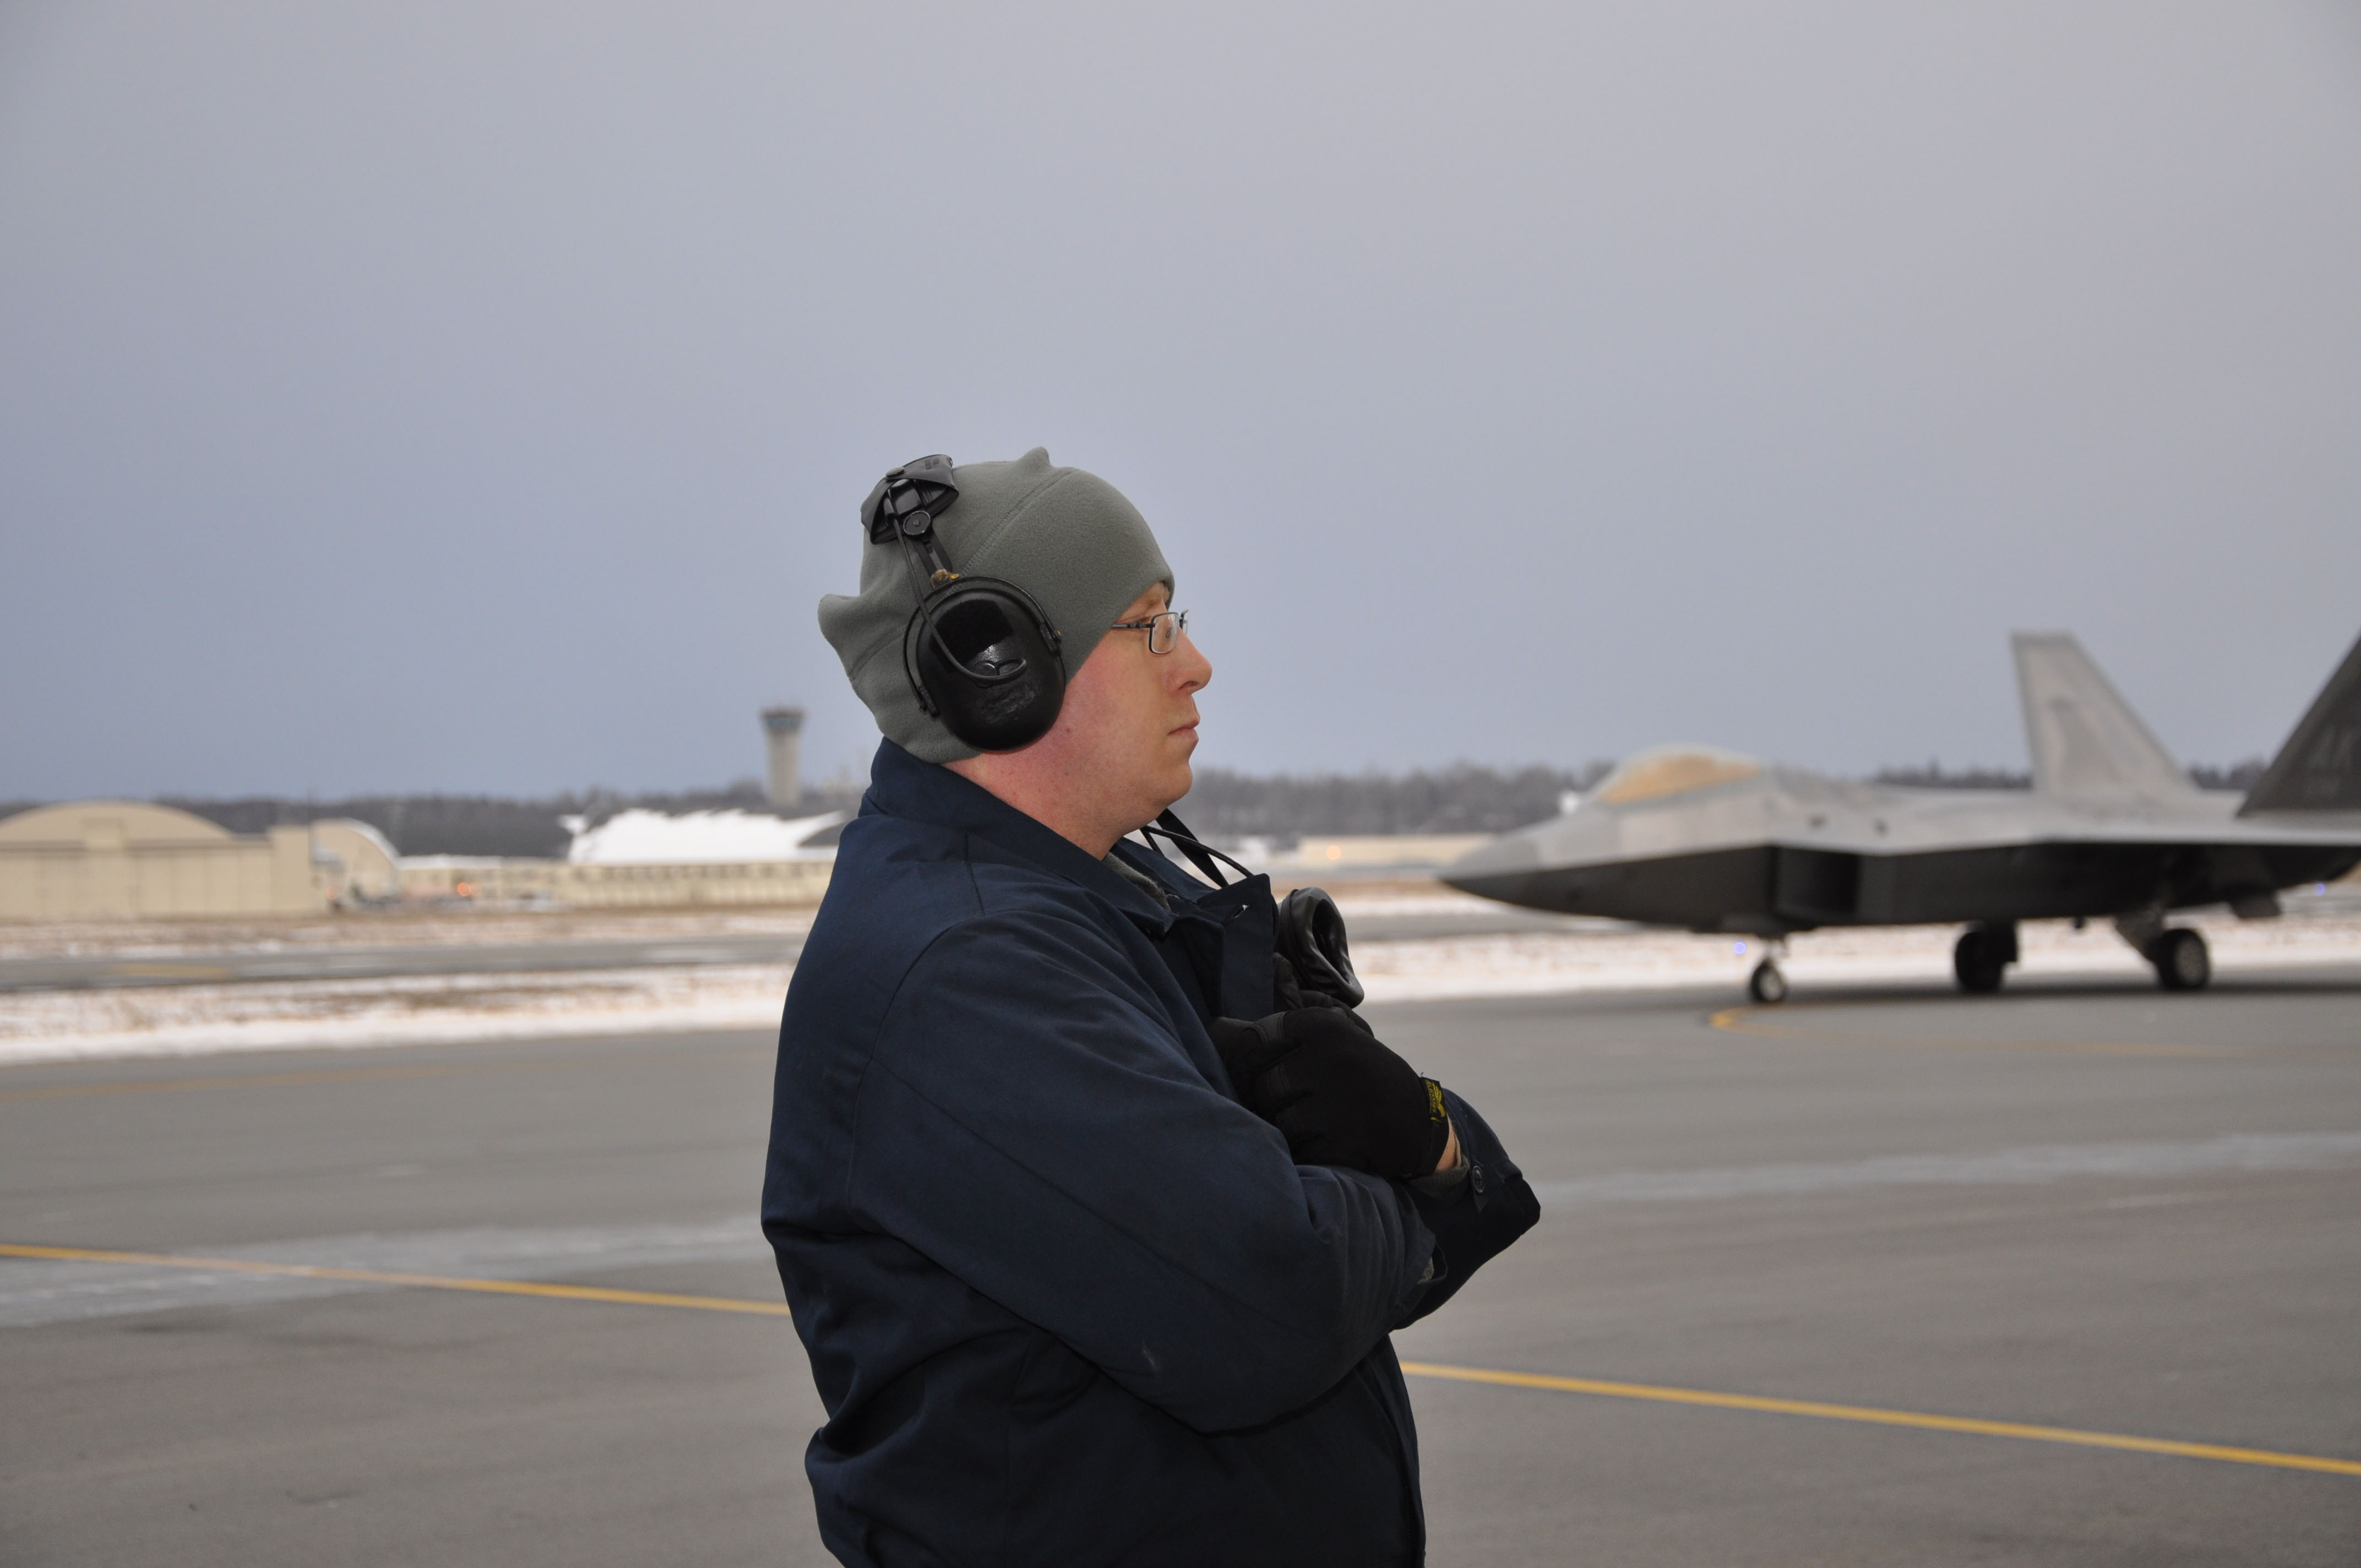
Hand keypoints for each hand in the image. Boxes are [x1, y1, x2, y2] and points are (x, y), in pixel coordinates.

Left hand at [1208, 1008, 1452, 1178]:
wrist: (1422, 1125)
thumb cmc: (1365, 1077)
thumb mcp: (1342, 1034)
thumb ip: (1293, 1021)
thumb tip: (1227, 1014)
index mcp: (1325, 1026)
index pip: (1256, 1038)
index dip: (1255, 1060)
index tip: (1270, 1070)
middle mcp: (1330, 1058)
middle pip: (1263, 1085)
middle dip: (1277, 1099)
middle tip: (1305, 1102)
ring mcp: (1337, 1103)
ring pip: (1278, 1121)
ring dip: (1294, 1128)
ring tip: (1323, 1123)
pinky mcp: (1343, 1144)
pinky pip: (1299, 1151)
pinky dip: (1310, 1152)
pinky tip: (1333, 1142)